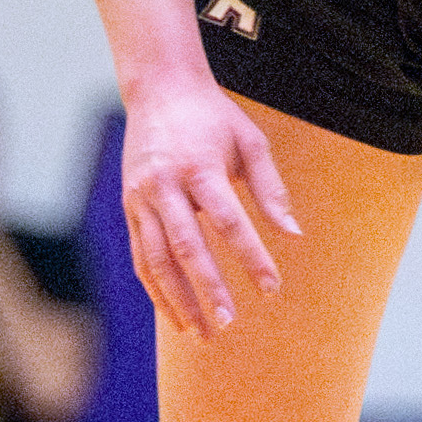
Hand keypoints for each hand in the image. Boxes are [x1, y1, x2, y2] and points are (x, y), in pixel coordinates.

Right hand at [118, 78, 298, 335]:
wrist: (159, 89)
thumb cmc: (213, 117)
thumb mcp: (250, 142)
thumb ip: (271, 189)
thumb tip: (293, 235)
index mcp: (199, 166)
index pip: (227, 221)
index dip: (250, 256)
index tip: (271, 287)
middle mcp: (164, 184)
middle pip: (186, 246)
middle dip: (206, 288)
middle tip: (227, 324)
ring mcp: (140, 197)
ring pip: (156, 259)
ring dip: (176, 299)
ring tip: (200, 333)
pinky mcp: (129, 206)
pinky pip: (142, 255)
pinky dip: (156, 288)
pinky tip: (174, 313)